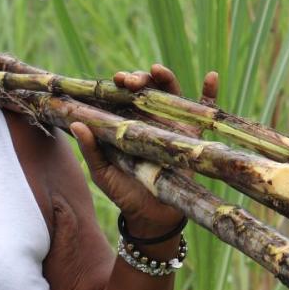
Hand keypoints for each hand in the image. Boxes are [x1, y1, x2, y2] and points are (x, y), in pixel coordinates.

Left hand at [70, 63, 218, 237]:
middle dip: (139, 79)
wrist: (152, 218)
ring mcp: (173, 126)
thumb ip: (90, 149)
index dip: (120, 84)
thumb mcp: (102, 173)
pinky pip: (205, 112)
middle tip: (131, 81)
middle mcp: (150, 120)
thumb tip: (77, 123)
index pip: (124, 95)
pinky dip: (211, 93)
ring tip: (157, 71)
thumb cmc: (123, 193)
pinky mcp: (193, 138)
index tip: (117, 80)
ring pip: (172, 94)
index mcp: (127, 123)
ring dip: (165, 78)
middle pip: (147, 89)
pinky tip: (211, 77)